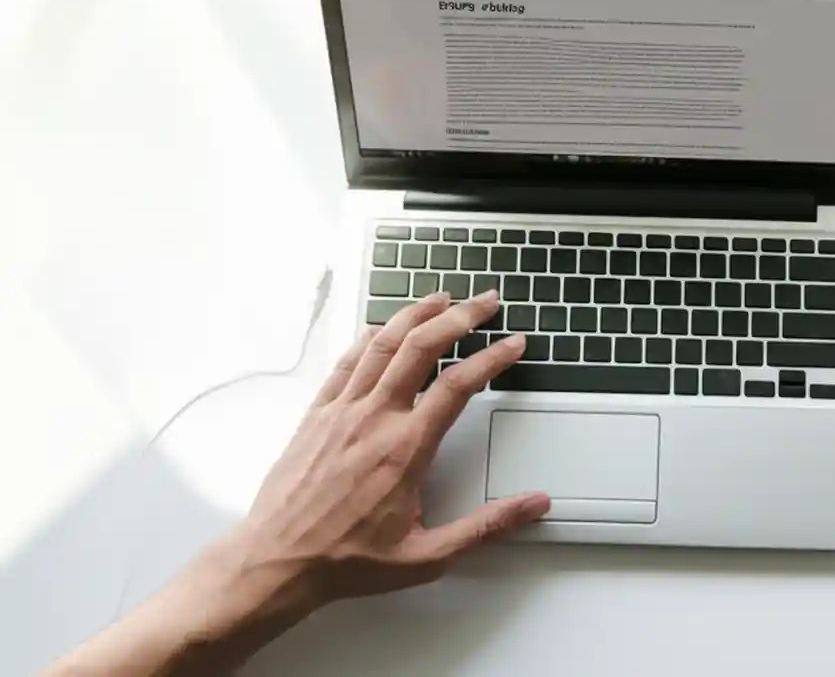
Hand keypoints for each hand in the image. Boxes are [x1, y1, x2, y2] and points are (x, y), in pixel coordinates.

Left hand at [238, 290, 549, 605]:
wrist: (276, 562)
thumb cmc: (346, 561)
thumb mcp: (428, 555)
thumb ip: (486, 526)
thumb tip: (532, 506)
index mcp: (405, 449)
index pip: (458, 385)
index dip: (492, 357)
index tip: (512, 343)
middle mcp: (373, 419)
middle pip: (421, 346)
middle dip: (459, 316)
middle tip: (485, 303)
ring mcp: (341, 411)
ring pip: (382, 343)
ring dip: (416, 313)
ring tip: (441, 297)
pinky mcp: (316, 414)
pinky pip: (346, 361)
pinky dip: (370, 336)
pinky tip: (384, 328)